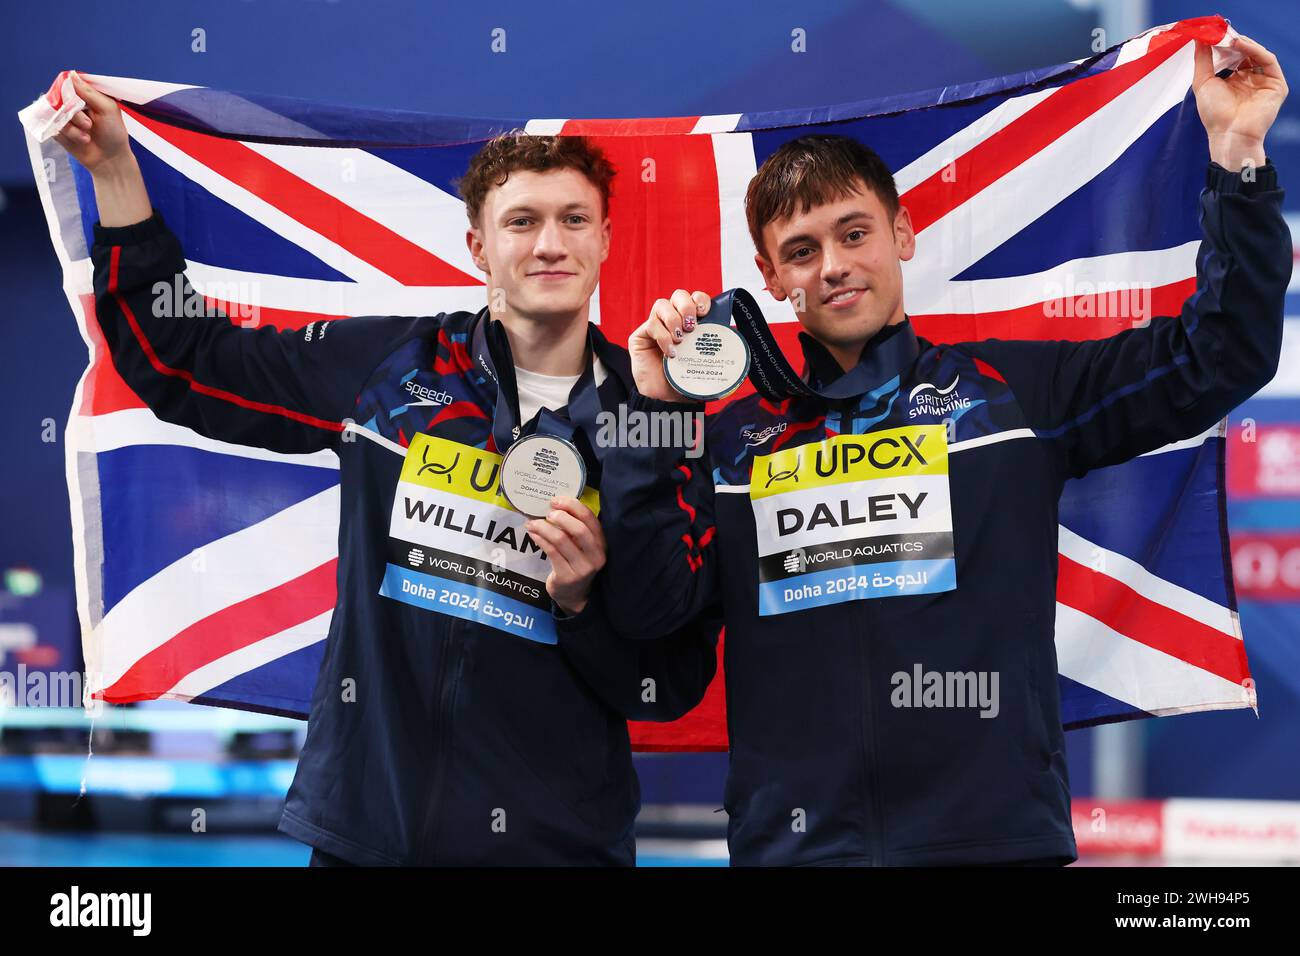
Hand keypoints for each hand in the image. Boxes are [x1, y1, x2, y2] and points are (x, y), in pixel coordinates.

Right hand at [51, 72, 132, 173]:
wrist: (110, 159)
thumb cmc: (114, 134)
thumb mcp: (108, 109)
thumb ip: (90, 92)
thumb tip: (72, 75)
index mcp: (86, 96)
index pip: (70, 84)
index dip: (71, 92)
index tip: (81, 103)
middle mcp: (73, 104)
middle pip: (60, 97)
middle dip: (74, 113)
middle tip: (89, 125)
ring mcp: (64, 117)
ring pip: (56, 113)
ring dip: (73, 126)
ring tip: (87, 136)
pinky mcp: (58, 130)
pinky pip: (54, 126)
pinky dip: (68, 134)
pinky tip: (81, 140)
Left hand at [524, 496, 605, 615]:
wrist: (574, 594)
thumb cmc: (576, 562)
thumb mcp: (582, 545)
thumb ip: (575, 528)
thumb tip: (555, 505)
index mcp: (601, 543)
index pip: (590, 519)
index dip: (573, 506)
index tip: (557, 500)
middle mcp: (596, 555)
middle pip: (579, 529)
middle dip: (561, 517)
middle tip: (547, 513)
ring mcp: (582, 568)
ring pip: (561, 540)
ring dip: (544, 528)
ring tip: (533, 523)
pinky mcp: (567, 576)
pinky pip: (551, 552)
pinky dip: (540, 539)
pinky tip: (533, 534)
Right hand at [629, 289, 713, 402]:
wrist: (667, 400)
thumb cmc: (686, 380)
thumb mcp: (706, 361)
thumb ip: (717, 349)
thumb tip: (738, 343)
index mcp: (689, 322)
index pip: (695, 298)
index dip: (700, 299)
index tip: (705, 312)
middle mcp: (672, 320)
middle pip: (678, 294)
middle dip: (687, 305)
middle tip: (692, 325)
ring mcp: (655, 326)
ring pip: (661, 304)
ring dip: (673, 319)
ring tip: (681, 339)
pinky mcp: (640, 335)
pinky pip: (651, 324)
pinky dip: (662, 336)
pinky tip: (670, 352)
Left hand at [1193, 35, 1287, 169]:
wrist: (1230, 133)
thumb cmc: (1215, 114)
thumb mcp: (1203, 82)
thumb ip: (1202, 60)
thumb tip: (1199, 39)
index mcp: (1234, 80)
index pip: (1233, 56)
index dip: (1224, 45)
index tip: (1214, 35)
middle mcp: (1250, 79)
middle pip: (1246, 53)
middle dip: (1234, 42)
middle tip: (1222, 33)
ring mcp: (1264, 81)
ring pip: (1258, 54)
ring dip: (1244, 44)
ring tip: (1230, 39)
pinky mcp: (1276, 84)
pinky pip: (1268, 60)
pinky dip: (1255, 50)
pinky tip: (1241, 45)